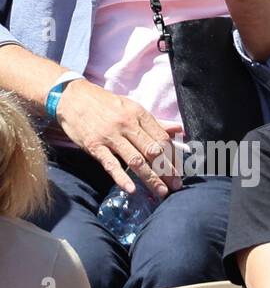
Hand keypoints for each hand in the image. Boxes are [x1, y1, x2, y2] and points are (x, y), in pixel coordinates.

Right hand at [55, 80, 176, 194]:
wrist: (70, 97)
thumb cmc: (105, 104)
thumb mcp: (131, 107)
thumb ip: (155, 122)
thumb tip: (179, 129)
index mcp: (139, 114)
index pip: (162, 139)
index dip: (174, 156)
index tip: (181, 170)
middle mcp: (127, 125)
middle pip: (153, 152)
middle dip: (167, 170)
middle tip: (177, 185)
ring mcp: (110, 136)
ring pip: (136, 160)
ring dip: (151, 178)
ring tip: (162, 191)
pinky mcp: (94, 145)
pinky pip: (110, 164)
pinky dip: (121, 177)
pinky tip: (131, 189)